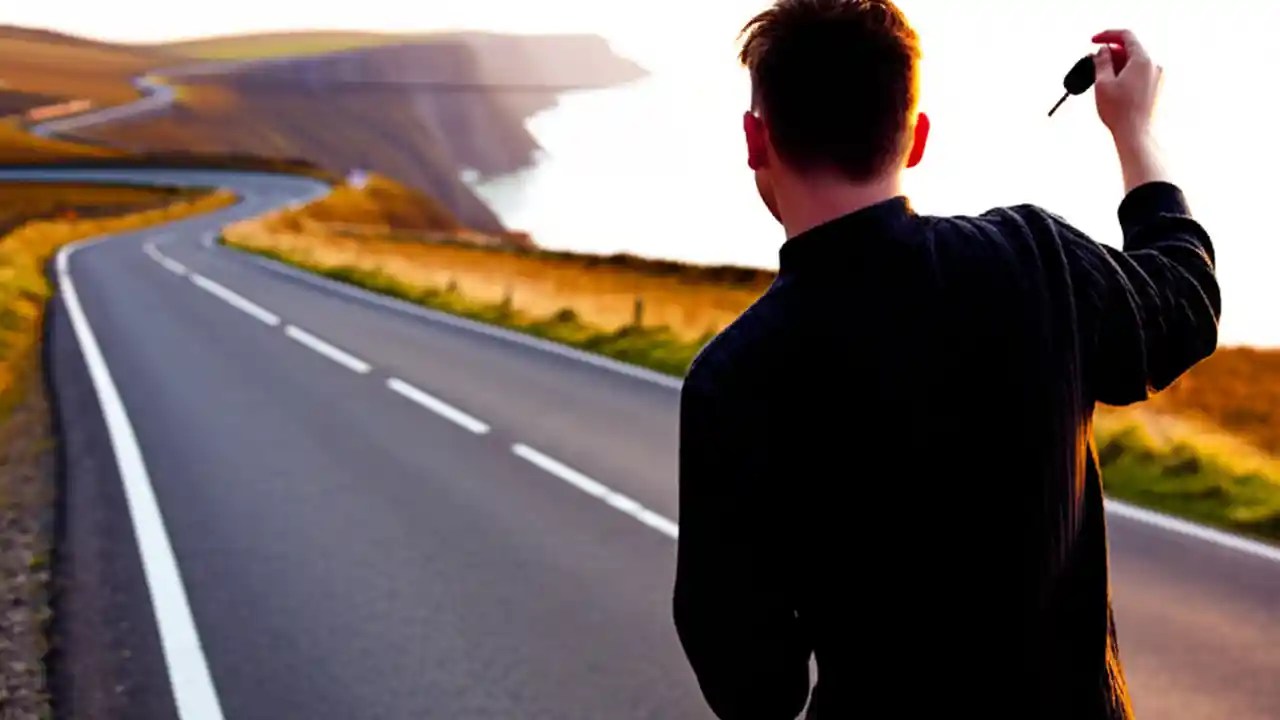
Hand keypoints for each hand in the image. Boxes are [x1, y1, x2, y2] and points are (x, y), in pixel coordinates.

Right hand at [1091, 29, 1163, 143]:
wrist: (1136, 135)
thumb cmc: (1120, 111)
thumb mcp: (1103, 83)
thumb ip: (1102, 62)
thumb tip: (1103, 51)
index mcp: (1142, 60)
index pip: (1126, 36)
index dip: (1107, 35)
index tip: (1094, 41)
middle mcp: (1153, 65)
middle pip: (1131, 49)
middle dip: (1111, 53)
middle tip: (1093, 63)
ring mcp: (1156, 77)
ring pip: (1134, 62)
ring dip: (1117, 65)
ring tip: (1100, 78)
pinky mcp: (1155, 88)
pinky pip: (1139, 73)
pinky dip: (1125, 74)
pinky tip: (1112, 86)